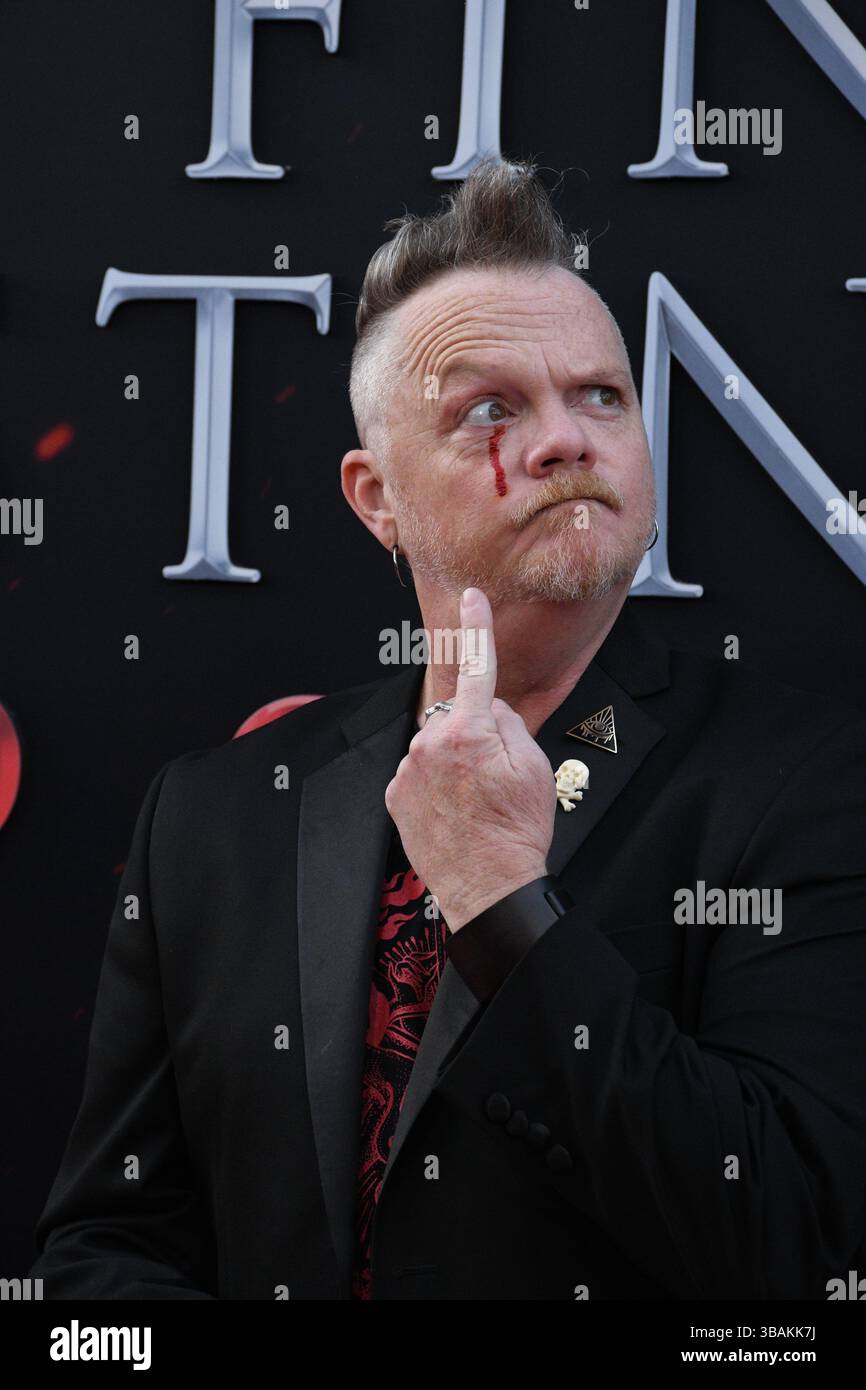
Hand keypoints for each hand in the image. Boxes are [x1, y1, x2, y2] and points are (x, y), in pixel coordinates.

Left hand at [384, 587, 555, 932]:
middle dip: (473, 735)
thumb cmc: (515, 831)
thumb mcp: (533, 766)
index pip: (476, 666)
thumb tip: (491, 709)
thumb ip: (509, 723)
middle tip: (493, 777)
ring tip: (473, 802)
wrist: (490, 887)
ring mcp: (409, 770)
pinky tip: (453, 810)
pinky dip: (434, 785)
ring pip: (435, 747)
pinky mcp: (395, 795)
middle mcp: (431, 743)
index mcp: (470, 730)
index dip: (476, 628)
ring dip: (452, 764)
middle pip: (456, 717)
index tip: (470, 598)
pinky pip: (418, 773)